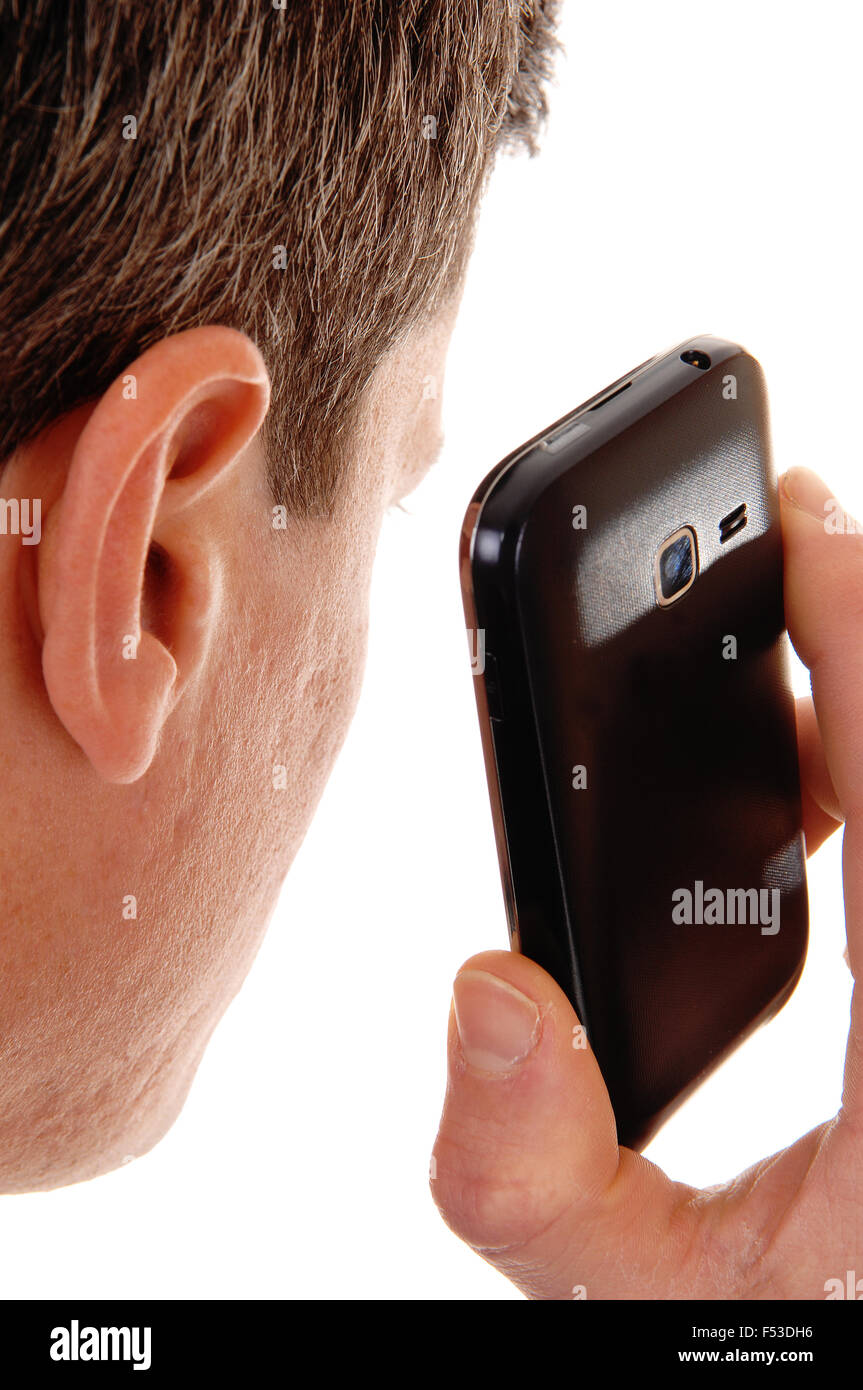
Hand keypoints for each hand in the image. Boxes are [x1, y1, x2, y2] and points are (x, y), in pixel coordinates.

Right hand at [431, 467, 859, 1298]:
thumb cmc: (813, 1344)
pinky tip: (805, 804)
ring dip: (858, 720)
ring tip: (771, 673)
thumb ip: (533, 1178)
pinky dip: (862, 794)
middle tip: (778, 554)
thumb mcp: (659, 1306)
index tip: (808, 516)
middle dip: (858, 642)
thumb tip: (492, 989)